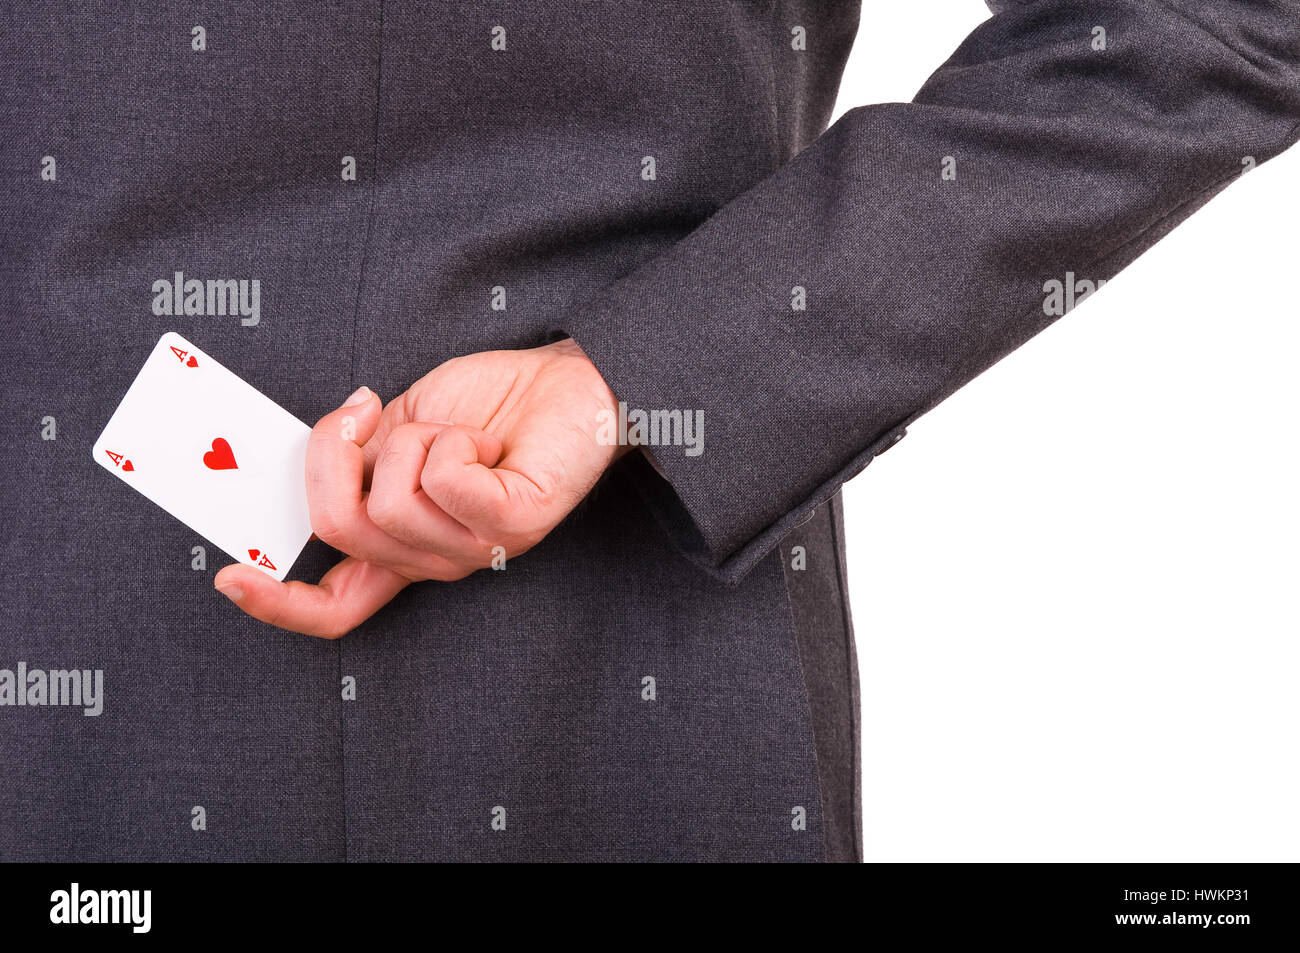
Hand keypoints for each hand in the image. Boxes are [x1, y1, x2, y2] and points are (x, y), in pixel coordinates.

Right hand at [213, 338, 626, 637]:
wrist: (564, 383)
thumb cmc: (485, 406)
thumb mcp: (395, 429)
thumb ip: (351, 458)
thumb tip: (316, 451)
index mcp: (401, 548)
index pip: (333, 608)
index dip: (275, 603)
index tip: (229, 575)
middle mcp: (434, 562)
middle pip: (339, 528)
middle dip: (335, 451)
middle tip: (370, 414)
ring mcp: (476, 551)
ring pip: (390, 501)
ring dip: (415, 439)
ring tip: (457, 435)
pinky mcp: (515, 526)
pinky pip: (445, 482)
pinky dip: (454, 439)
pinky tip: (485, 443)